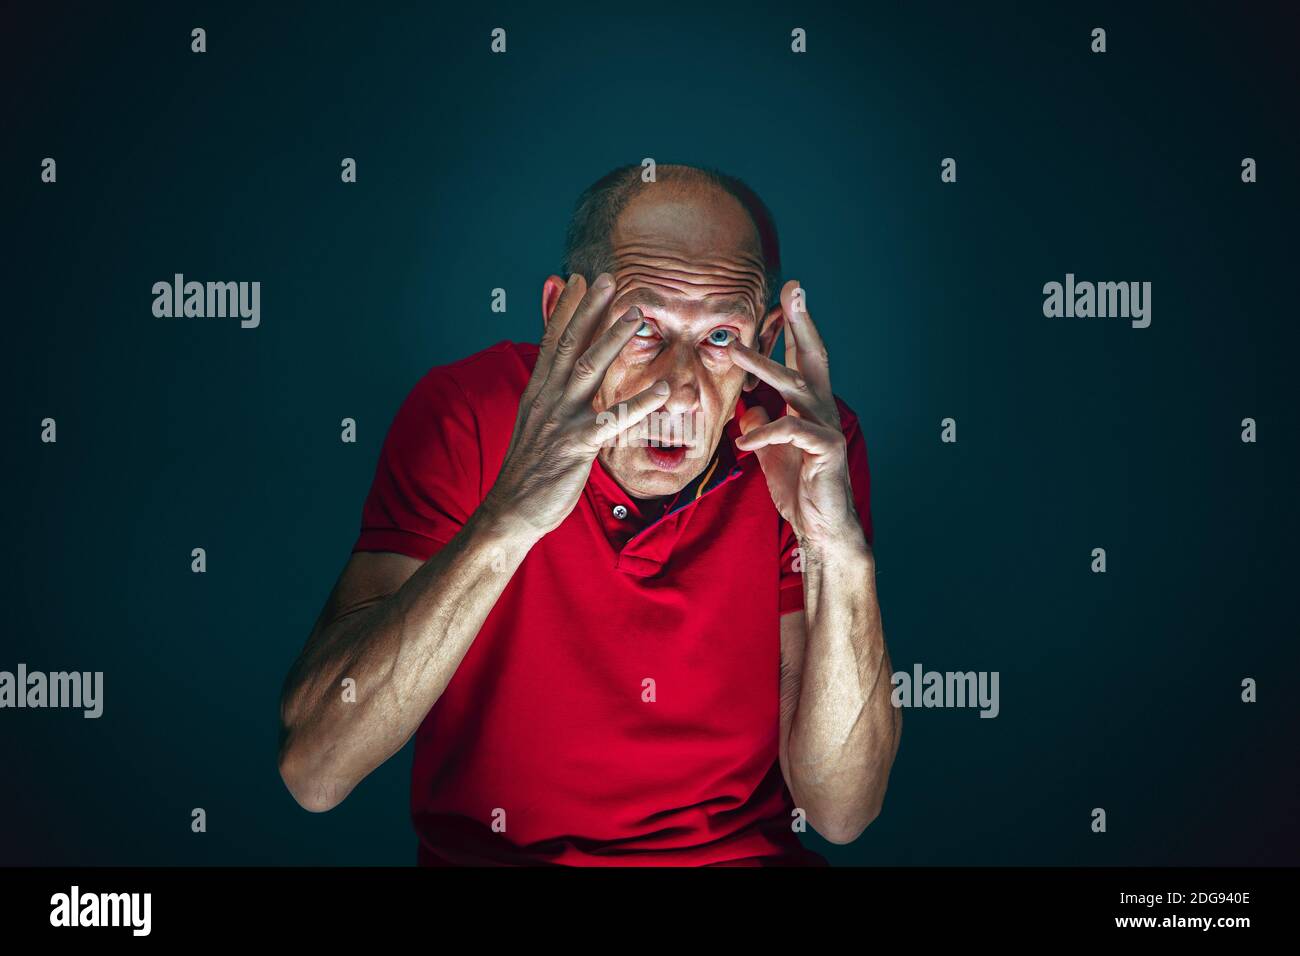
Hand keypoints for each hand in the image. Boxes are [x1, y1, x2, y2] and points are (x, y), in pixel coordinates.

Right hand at [482, 273, 669, 537]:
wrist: (511, 510)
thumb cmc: (529, 469)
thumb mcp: (536, 424)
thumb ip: (550, 396)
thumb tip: (559, 374)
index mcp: (537, 392)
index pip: (552, 341)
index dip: (566, 308)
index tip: (580, 279)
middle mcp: (547, 399)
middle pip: (571, 345)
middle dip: (590, 309)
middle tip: (609, 279)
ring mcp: (562, 420)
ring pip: (590, 369)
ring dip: (613, 338)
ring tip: (636, 313)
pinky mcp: (578, 445)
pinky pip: (614, 420)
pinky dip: (640, 403)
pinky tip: (664, 389)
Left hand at [728, 280, 864, 551]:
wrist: (820, 525)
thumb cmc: (799, 485)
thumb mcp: (770, 449)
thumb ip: (760, 423)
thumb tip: (746, 408)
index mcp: (809, 405)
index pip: (801, 357)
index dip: (794, 326)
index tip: (788, 294)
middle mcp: (821, 409)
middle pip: (811, 356)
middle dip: (801, 321)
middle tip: (793, 289)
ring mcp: (826, 426)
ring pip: (794, 387)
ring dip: (763, 367)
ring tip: (735, 352)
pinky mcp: (825, 449)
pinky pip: (789, 431)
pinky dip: (764, 433)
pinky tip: (743, 443)